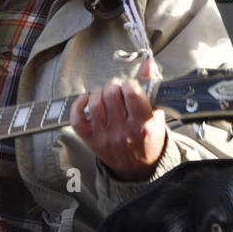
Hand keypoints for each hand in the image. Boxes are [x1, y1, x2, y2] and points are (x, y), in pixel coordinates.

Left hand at [71, 61, 166, 181]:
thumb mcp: (156, 115)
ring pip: (94, 103)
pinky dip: (79, 105)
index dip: (130, 83)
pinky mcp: (91, 141)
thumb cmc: (148, 138)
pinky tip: (87, 100)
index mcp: (143, 124)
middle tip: (117, 88)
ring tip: (106, 94)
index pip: (132, 93)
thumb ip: (150, 88)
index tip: (131, 86)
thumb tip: (148, 63)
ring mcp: (105, 137)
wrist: (138, 168)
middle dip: (114, 85)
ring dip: (99, 92)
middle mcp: (123, 132)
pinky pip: (77, 119)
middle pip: (111, 95)